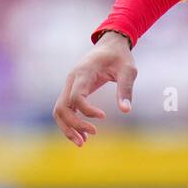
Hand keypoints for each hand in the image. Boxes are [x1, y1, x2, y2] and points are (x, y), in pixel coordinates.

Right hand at [53, 31, 136, 146]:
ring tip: (83, 143)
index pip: (76, 97)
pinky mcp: (72, 91)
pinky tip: (84, 135)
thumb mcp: (128, 71)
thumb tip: (126, 110)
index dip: (87, 111)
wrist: (110, 44)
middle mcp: (72, 80)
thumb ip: (126, 89)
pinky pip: (65, 109)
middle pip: (62, 107)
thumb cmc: (120, 57)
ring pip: (59, 111)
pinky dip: (70, 123)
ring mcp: (70, 85)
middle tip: (94, 134)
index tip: (103, 116)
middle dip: (74, 125)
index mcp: (83, 73)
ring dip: (68, 128)